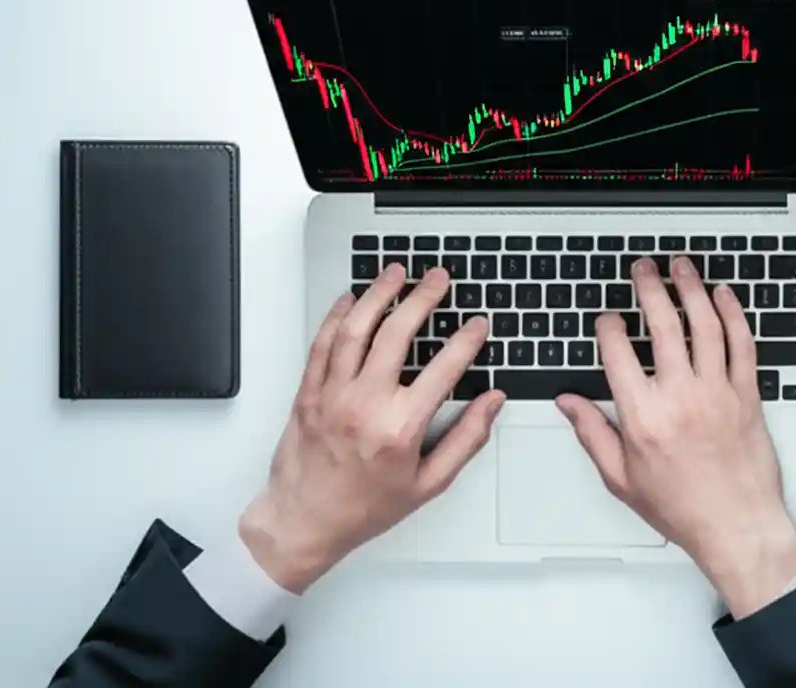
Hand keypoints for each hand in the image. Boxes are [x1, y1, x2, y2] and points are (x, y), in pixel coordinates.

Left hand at [239, 264, 504, 592]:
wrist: (304, 522)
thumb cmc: (364, 508)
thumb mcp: (429, 484)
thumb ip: (466, 439)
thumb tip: (491, 404)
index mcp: (400, 429)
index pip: (444, 369)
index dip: (466, 341)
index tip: (478, 325)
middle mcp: (364, 405)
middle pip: (396, 334)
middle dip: (422, 299)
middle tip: (438, 279)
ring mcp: (332, 395)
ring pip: (355, 329)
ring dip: (378, 295)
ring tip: (396, 273)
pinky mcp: (308, 393)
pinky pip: (323, 343)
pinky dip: (338, 316)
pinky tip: (352, 299)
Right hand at [556, 256, 795, 617]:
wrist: (736, 526)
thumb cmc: (683, 508)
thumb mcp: (621, 477)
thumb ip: (592, 433)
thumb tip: (569, 403)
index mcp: (644, 417)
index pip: (619, 352)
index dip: (610, 327)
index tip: (608, 318)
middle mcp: (681, 398)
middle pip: (663, 325)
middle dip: (650, 288)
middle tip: (643, 268)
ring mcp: (717, 393)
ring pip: (705, 325)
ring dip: (691, 289)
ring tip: (681, 267)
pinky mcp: (747, 395)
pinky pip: (742, 344)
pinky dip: (733, 314)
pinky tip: (723, 297)